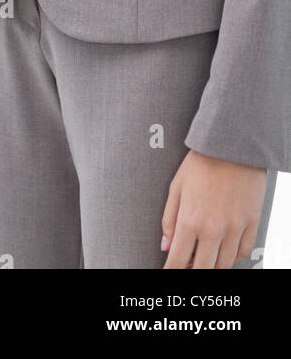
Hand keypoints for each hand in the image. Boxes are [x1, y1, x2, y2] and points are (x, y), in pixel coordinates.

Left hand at [161, 149, 267, 268]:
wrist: (232, 144)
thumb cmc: (201, 162)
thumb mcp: (176, 187)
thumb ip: (169, 219)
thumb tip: (165, 245)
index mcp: (190, 219)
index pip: (178, 259)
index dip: (171, 270)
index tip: (167, 272)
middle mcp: (213, 229)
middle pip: (203, 268)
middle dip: (192, 271)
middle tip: (187, 265)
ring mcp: (235, 228)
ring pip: (224, 264)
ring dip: (212, 265)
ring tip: (204, 257)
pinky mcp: (251, 223)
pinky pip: (243, 252)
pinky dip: (233, 257)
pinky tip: (224, 250)